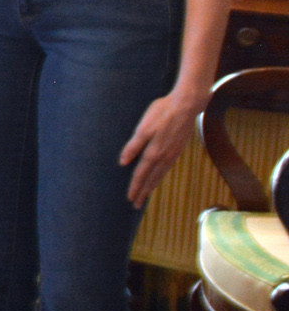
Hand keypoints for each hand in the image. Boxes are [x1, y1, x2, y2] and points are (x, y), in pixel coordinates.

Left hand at [121, 81, 211, 202]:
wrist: (187, 104)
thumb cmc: (162, 112)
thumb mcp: (143, 127)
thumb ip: (133, 145)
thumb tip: (123, 162)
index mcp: (154, 152)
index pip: (141, 174)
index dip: (135, 187)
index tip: (130, 199)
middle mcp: (164, 156)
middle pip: (151, 178)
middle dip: (143, 192)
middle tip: (136, 205)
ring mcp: (173, 153)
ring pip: (160, 174)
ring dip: (152, 186)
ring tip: (146, 196)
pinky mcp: (178, 148)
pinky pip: (167, 168)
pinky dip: (161, 176)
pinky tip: (159, 177)